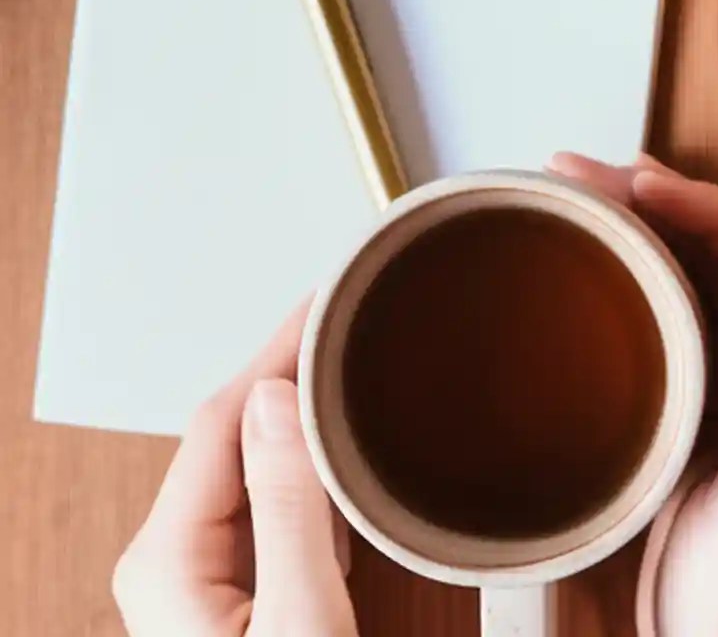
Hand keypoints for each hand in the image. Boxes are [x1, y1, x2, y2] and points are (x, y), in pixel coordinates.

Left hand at [113, 306, 356, 636]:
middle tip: (347, 326)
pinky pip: (268, 506)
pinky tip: (341, 461)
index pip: (222, 422)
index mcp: (168, 559)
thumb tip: (276, 402)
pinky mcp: (232, 588)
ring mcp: (197, 573)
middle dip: (292, 379)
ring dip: (303, 426)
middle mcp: (169, 559)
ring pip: (254, 469)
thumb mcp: (300, 615)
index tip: (323, 308)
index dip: (276, 355)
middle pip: (234, 437)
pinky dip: (308, 477)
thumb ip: (288, 511)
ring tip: (351, 377)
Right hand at [548, 153, 717, 636]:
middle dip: (666, 205)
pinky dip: (630, 281)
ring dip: (644, 232)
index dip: (717, 211)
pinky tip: (591, 265)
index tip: (648, 186)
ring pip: (696, 280)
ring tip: (577, 198)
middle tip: (587, 174)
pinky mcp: (696, 405)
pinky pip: (667, 319)